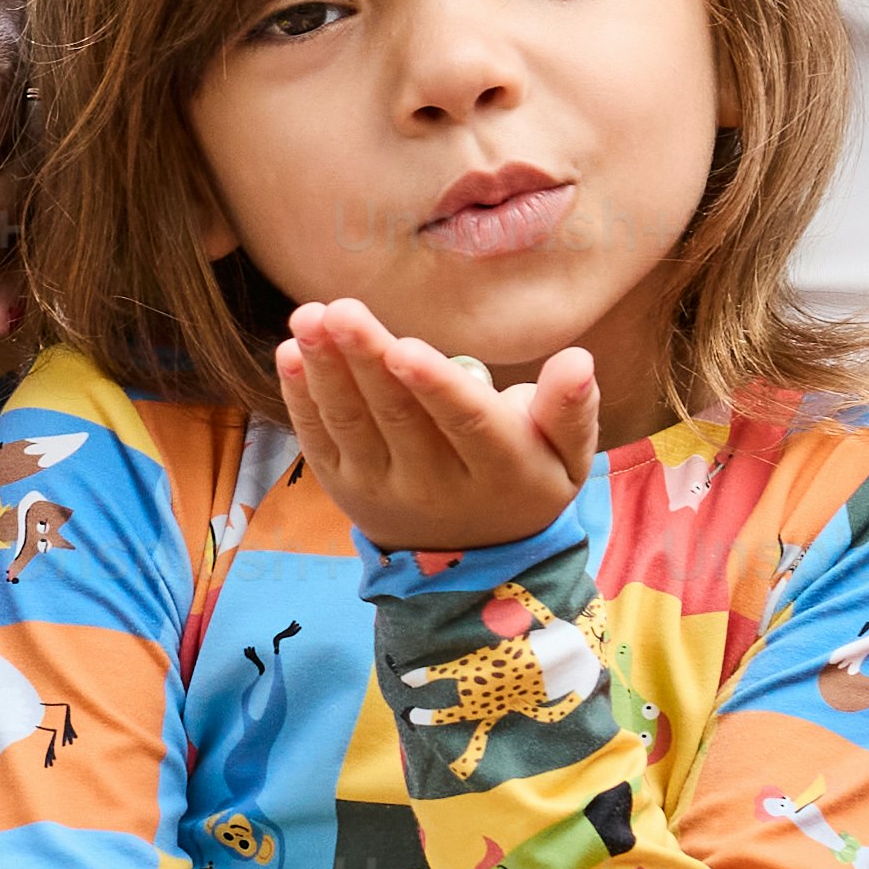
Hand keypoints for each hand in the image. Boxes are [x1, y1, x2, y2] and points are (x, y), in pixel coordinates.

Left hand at [273, 302, 598, 558]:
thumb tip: (578, 359)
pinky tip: (290, 352)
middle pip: (396, 416)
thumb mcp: (565, 456)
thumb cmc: (523, 479)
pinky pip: (319, 438)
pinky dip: (300, 397)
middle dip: (365, 359)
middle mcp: (434, 483)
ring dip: (325, 368)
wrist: (470, 558)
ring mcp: (382, 486)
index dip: (437, 388)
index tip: (408, 347)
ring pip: (350, 422)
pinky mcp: (343, 484)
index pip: (465, 424)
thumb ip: (571, 408)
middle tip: (339, 310)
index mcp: (497, 469)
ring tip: (308, 318)